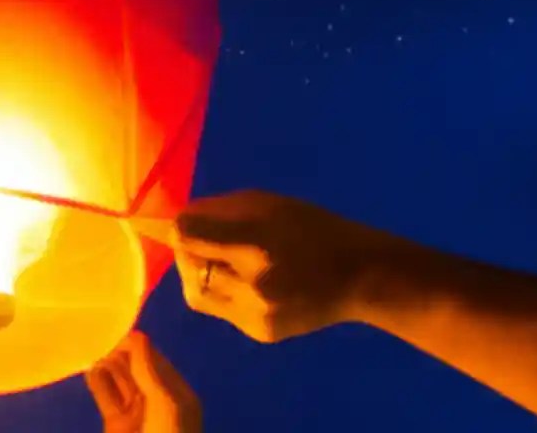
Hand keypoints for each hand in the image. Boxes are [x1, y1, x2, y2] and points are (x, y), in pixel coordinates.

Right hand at [85, 331, 200, 432]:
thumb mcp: (167, 405)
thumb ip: (150, 372)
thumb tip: (136, 336)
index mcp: (177, 394)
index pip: (155, 360)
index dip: (137, 345)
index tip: (115, 328)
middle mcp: (157, 399)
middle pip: (136, 367)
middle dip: (120, 352)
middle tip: (97, 334)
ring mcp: (135, 412)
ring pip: (119, 379)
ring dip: (106, 363)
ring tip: (90, 346)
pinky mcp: (116, 424)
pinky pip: (105, 395)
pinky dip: (97, 381)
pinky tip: (88, 368)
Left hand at [171, 189, 387, 341]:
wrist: (360, 277)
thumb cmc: (312, 228)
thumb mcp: (266, 203)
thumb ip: (218, 209)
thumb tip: (176, 219)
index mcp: (255, 243)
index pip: (187, 236)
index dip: (179, 228)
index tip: (185, 224)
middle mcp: (252, 284)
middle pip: (187, 265)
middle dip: (189, 251)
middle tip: (206, 242)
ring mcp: (255, 314)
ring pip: (196, 294)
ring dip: (198, 274)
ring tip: (222, 262)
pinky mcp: (259, 332)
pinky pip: (220, 310)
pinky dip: (222, 292)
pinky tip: (244, 282)